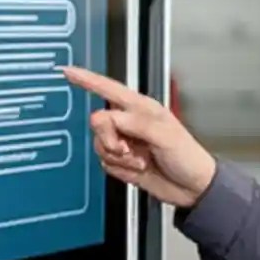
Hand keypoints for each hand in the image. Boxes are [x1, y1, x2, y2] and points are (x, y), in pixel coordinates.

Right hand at [60, 66, 216, 208]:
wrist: (191, 187)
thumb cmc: (187, 157)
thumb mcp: (164, 134)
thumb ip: (134, 123)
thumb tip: (108, 119)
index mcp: (141, 108)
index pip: (109, 89)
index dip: (87, 80)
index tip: (68, 72)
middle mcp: (130, 123)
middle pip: (99, 123)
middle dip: (110, 140)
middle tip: (127, 149)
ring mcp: (126, 143)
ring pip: (100, 145)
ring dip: (119, 158)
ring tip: (141, 161)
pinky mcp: (123, 162)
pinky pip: (106, 163)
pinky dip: (121, 170)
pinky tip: (139, 170)